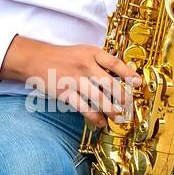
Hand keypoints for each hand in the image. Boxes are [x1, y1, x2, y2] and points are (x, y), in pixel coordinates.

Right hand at [0, 36, 141, 126]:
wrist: (35, 59)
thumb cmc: (65, 57)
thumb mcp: (84, 52)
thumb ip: (102, 62)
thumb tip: (124, 75)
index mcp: (92, 53)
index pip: (115, 63)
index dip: (128, 73)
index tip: (138, 82)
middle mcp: (85, 66)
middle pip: (110, 84)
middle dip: (123, 98)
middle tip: (129, 106)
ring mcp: (75, 80)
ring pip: (100, 98)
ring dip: (112, 110)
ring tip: (119, 117)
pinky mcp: (66, 92)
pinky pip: (84, 108)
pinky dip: (95, 117)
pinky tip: (101, 122)